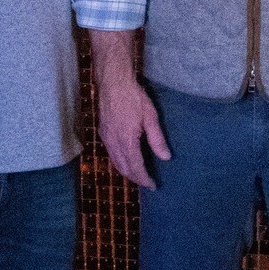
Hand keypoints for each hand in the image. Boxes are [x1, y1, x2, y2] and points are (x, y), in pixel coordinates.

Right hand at [98, 74, 170, 189]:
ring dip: (127, 172)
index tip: (153, 186)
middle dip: (136, 178)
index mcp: (126, 141)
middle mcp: (113, 143)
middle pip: (124, 168)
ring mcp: (106, 138)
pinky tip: (126, 161)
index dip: (144, 179)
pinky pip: (111, 154)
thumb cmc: (133, 98)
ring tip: (139, 176)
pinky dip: (119, 163)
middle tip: (147, 183)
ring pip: (115, 162)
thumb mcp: (150, 117)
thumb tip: (165, 157)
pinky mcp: (103, 133)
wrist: (113, 83)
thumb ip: (157, 139)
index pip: (135, 167)